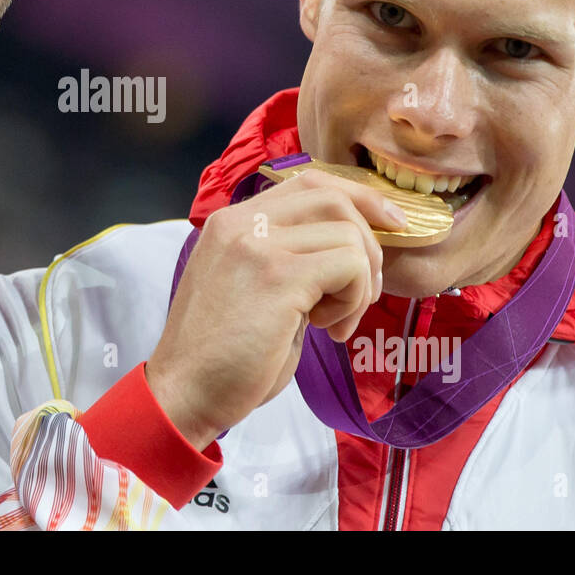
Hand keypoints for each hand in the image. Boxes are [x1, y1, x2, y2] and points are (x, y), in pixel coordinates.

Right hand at [145, 168, 406, 449]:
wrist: (184, 391)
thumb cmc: (221, 353)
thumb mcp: (247, 285)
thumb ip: (284, 256)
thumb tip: (349, 248)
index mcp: (231, 220)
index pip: (309, 182)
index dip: (359, 198)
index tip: (390, 225)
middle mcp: (242, 221)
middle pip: (334, 198)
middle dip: (369, 243)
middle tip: (362, 293)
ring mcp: (258, 245)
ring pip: (349, 235)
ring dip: (360, 283)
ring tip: (334, 321)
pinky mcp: (278, 277)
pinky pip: (350, 266)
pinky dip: (354, 300)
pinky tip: (329, 329)